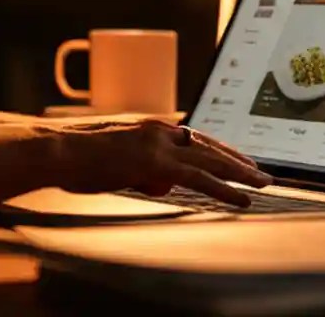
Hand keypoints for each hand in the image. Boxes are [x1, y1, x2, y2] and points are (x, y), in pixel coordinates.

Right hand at [48, 120, 270, 207]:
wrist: (60, 151)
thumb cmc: (80, 159)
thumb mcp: (118, 161)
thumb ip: (143, 169)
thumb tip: (160, 183)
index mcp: (151, 126)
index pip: (195, 137)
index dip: (219, 149)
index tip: (237, 158)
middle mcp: (161, 130)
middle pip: (209, 145)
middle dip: (237, 160)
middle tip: (261, 172)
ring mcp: (160, 145)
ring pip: (212, 160)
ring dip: (241, 174)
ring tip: (263, 185)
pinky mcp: (157, 163)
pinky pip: (199, 178)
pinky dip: (224, 189)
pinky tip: (241, 199)